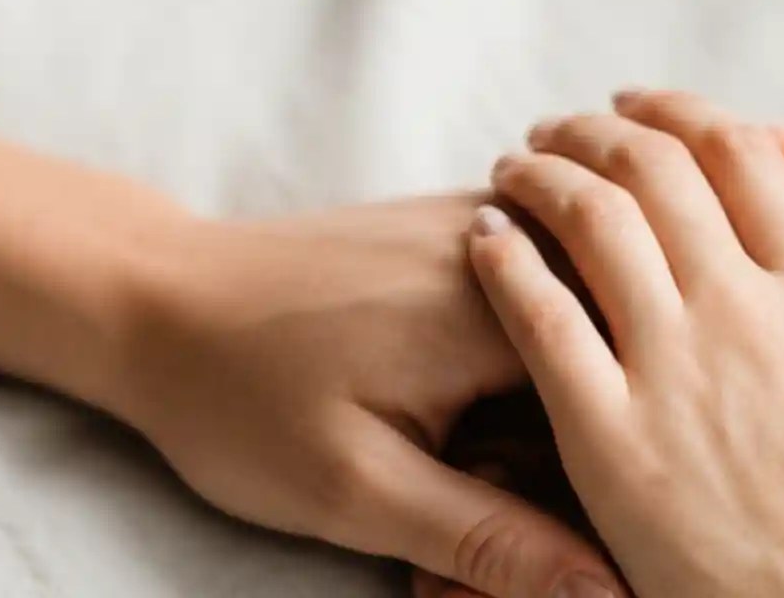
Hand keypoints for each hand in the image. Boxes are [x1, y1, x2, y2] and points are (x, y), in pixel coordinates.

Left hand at [113, 194, 626, 597]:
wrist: (159, 300)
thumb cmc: (240, 398)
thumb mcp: (356, 489)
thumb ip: (488, 536)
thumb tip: (602, 591)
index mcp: (495, 315)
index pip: (624, 403)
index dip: (592, 487)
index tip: (521, 521)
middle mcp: (511, 245)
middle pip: (610, 361)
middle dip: (560, 447)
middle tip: (474, 488)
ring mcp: (490, 222)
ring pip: (581, 326)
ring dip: (547, 399)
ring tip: (466, 445)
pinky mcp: (467, 224)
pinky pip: (542, 292)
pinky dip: (525, 354)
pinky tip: (464, 392)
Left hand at [466, 92, 783, 596]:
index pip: (746, 163)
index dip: (692, 119)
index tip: (656, 110)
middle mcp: (748, 312)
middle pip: (664, 171)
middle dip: (613, 132)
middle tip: (576, 124)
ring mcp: (674, 366)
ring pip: (598, 223)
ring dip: (553, 174)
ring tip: (524, 159)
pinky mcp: (608, 433)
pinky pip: (542, 319)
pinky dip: (509, 265)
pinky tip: (485, 240)